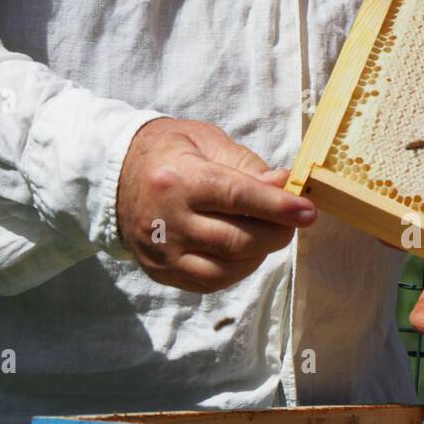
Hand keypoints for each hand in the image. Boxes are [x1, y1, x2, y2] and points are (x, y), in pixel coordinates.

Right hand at [116, 118, 315, 292]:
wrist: (114, 174)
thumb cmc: (168, 151)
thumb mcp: (205, 141)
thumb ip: (246, 165)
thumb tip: (284, 186)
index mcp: (177, 179)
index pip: (238, 197)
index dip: (278, 207)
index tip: (309, 212)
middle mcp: (166, 220)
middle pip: (237, 240)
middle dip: (276, 233)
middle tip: (293, 221)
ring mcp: (161, 252)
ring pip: (227, 269)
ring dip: (259, 254)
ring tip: (266, 233)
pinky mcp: (160, 272)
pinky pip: (210, 282)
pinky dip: (236, 269)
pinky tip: (243, 251)